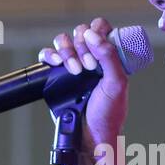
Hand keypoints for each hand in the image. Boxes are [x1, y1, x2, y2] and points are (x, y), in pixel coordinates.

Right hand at [38, 18, 129, 152]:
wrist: (90, 135)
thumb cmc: (109, 113)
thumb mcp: (117, 83)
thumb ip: (109, 56)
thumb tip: (92, 34)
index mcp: (109, 56)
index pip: (101, 29)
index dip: (97, 33)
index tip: (96, 49)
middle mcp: (90, 57)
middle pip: (80, 32)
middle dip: (82, 46)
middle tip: (88, 68)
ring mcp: (73, 65)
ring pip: (63, 40)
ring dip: (67, 51)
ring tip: (75, 71)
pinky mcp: (56, 75)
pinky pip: (47, 55)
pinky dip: (50, 55)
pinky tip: (57, 64)